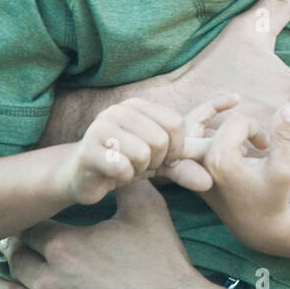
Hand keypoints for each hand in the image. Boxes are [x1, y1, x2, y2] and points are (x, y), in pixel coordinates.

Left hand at [0, 181, 233, 288]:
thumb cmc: (162, 260)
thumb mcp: (147, 210)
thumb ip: (125, 182)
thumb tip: (118, 157)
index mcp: (66, 246)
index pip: (31, 228)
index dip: (26, 220)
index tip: (23, 215)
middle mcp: (49, 279)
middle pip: (16, 259)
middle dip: (10, 248)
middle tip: (5, 241)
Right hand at [58, 96, 231, 205]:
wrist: (80, 177)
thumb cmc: (123, 164)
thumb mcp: (158, 162)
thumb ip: (184, 165)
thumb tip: (209, 182)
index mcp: (137, 105)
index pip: (175, 123)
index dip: (175, 149)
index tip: (163, 159)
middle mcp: (118, 110)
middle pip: (161, 140)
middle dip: (156, 161)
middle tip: (140, 165)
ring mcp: (100, 128)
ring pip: (143, 154)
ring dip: (138, 170)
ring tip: (126, 168)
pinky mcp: (88, 150)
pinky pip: (123, 168)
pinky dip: (124, 178)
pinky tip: (112, 175)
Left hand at [200, 105, 289, 252]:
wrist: (256, 227)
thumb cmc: (273, 199)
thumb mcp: (285, 169)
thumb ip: (285, 137)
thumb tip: (287, 107)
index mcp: (220, 162)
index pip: (238, 122)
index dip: (257, 129)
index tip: (267, 146)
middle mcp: (199, 163)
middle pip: (204, 116)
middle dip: (224, 109)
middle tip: (238, 102)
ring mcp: (190, 167)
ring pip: (189, 125)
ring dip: (208, 112)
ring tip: (231, 102)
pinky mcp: (189, 170)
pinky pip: (187, 138)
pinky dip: (202, 125)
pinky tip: (221, 121)